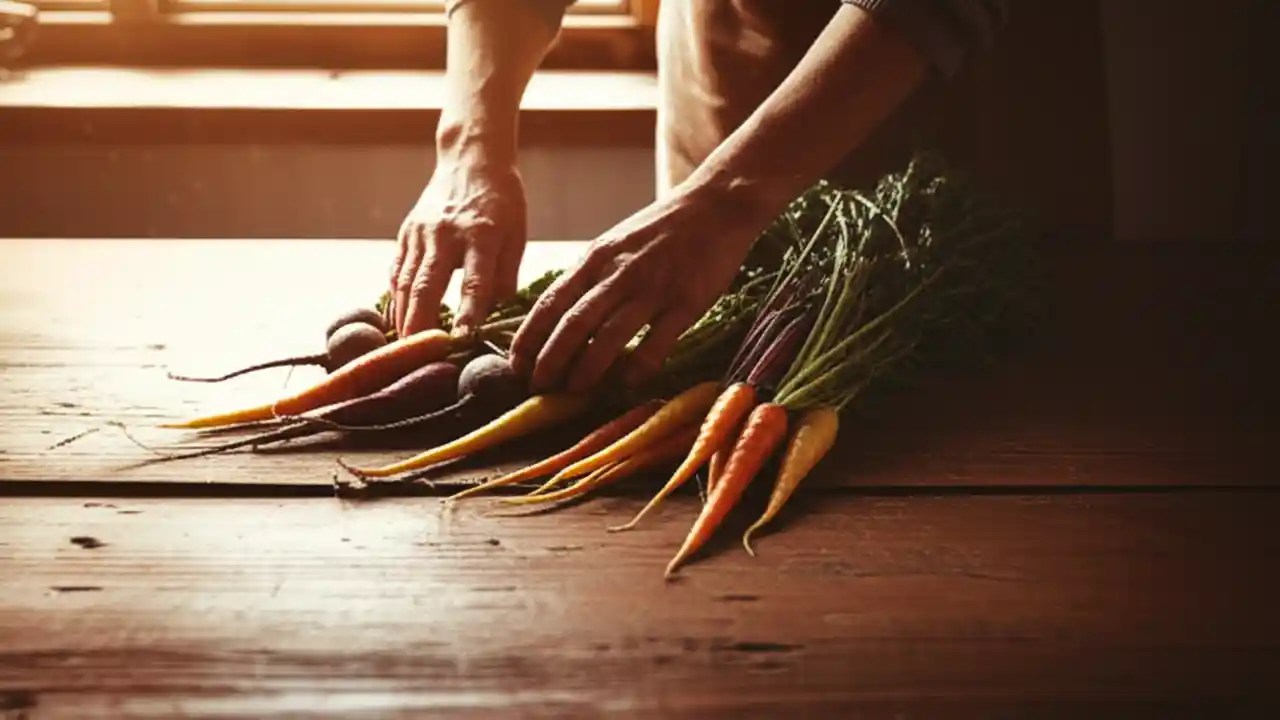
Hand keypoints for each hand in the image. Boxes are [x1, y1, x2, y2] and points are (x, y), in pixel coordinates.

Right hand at [390, 159, 526, 336]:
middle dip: (420, 324)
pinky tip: (396, 321)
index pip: (474, 282)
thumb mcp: (516, 234)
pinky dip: (395, 298)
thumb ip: (506, 274)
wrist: (471, 159)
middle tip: (417, 357)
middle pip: (427, 285)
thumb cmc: (502, 202)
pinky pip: (397, 271)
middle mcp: (445, 234)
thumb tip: (496, 313)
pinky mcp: (406, 233)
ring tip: (403, 349)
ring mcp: (420, 233)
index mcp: (481, 235)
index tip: (462, 341)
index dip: (467, 313)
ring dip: (403, 318)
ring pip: (406, 282)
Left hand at [511, 184, 766, 392]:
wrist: (717, 205)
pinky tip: (626, 385)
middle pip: (572, 325)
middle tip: (538, 388)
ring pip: (608, 338)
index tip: (516, 364)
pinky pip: (655, 345)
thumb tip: (560, 315)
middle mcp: (619, 274)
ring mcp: (653, 289)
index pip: (551, 303)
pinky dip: (636, 370)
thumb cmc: (663, 227)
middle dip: (549, 361)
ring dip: (586, 371)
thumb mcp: (615, 242)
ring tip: (574, 392)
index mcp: (596, 258)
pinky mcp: (686, 303)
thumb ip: (590, 276)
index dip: (529, 338)